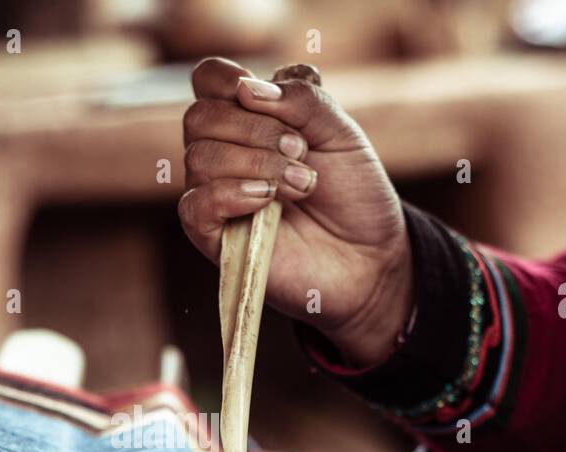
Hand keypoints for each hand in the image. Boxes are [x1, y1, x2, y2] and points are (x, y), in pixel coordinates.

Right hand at [179, 57, 414, 367]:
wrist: (369, 256)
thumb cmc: (353, 194)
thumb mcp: (342, 133)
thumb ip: (302, 101)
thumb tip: (248, 89)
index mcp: (247, 120)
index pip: (208, 81)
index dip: (228, 80)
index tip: (267, 100)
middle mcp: (223, 154)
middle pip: (199, 118)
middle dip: (255, 129)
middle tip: (301, 151)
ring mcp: (215, 196)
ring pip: (199, 158)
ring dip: (258, 164)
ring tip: (302, 185)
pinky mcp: (213, 238)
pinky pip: (195, 205)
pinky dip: (231, 194)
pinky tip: (267, 201)